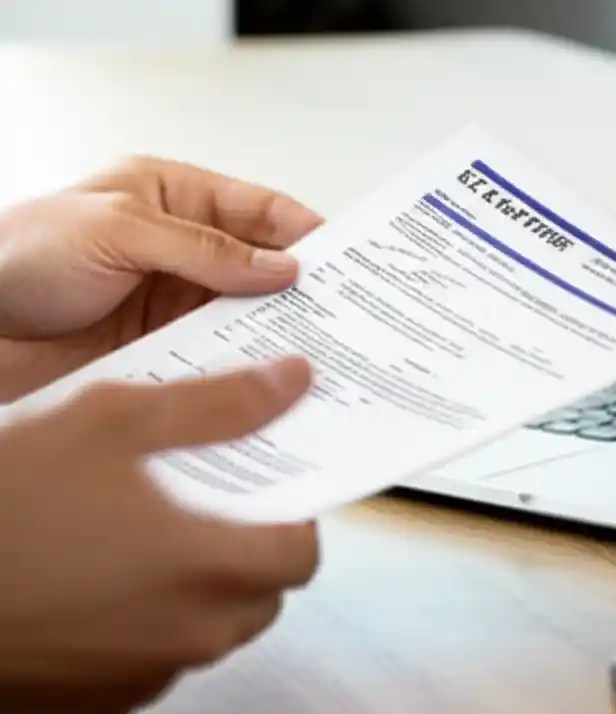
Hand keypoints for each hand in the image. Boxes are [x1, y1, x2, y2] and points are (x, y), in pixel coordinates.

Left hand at [0, 157, 322, 400]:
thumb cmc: (18, 255)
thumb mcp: (116, 229)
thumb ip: (204, 250)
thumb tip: (282, 269)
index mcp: (173, 197)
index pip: (260, 210)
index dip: (308, 231)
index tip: (352, 259)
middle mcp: (181, 250)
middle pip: (264, 267)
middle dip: (306, 288)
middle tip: (352, 314)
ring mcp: (173, 303)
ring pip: (247, 316)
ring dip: (280, 333)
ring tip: (324, 354)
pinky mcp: (161, 351)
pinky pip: (218, 358)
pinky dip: (246, 370)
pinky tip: (271, 384)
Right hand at [0, 356, 317, 713]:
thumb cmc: (4, 501)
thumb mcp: (112, 421)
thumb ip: (219, 406)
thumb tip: (295, 382)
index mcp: (211, 569)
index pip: (301, 553)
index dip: (289, 515)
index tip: (261, 487)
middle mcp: (188, 636)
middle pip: (259, 595)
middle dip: (244, 548)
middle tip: (201, 503)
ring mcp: (140, 676)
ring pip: (205, 629)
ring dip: (192, 587)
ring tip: (139, 533)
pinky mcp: (96, 703)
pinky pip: (148, 659)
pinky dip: (140, 623)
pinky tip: (94, 579)